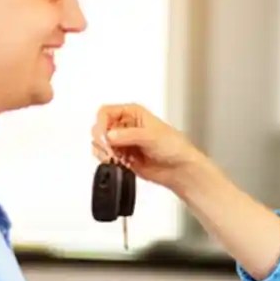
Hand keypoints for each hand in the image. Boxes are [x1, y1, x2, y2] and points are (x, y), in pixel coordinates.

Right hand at [91, 104, 206, 190]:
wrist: (180, 168)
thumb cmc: (174, 146)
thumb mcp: (151, 136)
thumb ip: (128, 135)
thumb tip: (109, 136)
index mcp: (132, 113)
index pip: (105, 112)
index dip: (101, 124)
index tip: (105, 137)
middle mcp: (125, 126)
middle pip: (99, 128)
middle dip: (102, 141)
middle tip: (111, 150)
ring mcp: (123, 142)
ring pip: (100, 144)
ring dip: (105, 153)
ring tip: (119, 158)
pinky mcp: (122, 157)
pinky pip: (106, 158)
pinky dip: (109, 162)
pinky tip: (122, 163)